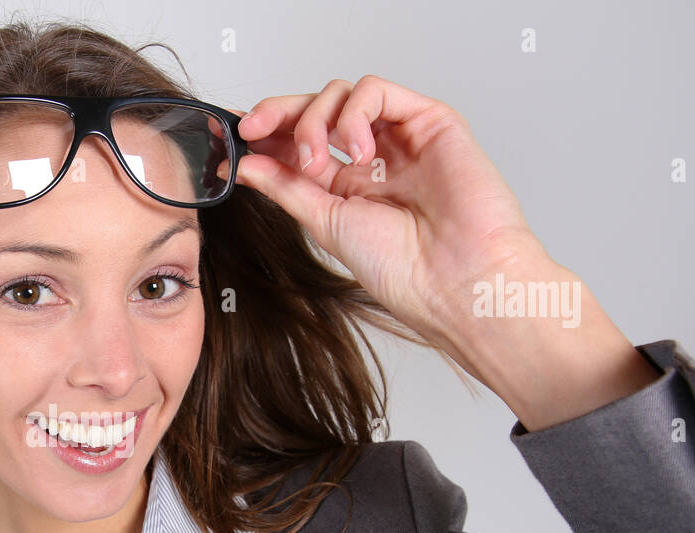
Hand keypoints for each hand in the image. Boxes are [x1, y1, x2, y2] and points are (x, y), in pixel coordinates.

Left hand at [224, 76, 543, 355]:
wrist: (454, 280)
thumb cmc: (404, 268)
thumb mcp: (326, 224)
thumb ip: (287, 188)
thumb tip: (247, 164)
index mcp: (348, 187)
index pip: (301, 143)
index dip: (269, 134)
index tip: (240, 139)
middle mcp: (374, 160)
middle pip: (319, 111)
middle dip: (282, 115)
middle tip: (257, 130)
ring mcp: (401, 139)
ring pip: (345, 95)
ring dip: (317, 121)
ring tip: (319, 163)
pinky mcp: (429, 121)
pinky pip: (378, 91)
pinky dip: (354, 113)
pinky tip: (358, 152)